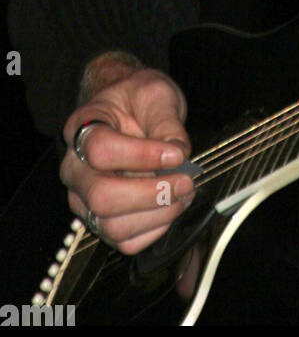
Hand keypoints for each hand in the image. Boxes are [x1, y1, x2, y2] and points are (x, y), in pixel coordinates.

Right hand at [61, 65, 194, 255]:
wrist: (128, 111)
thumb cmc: (137, 101)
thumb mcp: (156, 95)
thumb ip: (166, 122)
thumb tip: (178, 155)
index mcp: (83, 127)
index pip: (101, 150)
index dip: (142, 156)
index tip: (176, 154)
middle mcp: (75, 168)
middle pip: (101, 196)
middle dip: (152, 193)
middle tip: (185, 181)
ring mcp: (83, 199)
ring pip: (111, 225)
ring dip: (157, 214)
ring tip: (183, 193)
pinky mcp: (100, 220)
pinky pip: (123, 241)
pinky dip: (154, 230)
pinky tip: (170, 207)